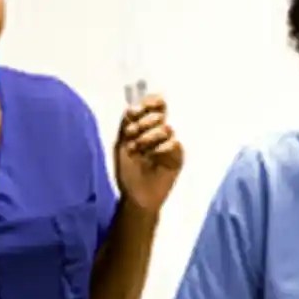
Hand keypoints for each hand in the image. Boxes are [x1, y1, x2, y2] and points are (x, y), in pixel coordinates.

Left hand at [115, 93, 182, 211]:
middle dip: (143, 122)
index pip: (156, 104)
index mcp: (147, 125)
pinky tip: (152, 157)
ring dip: (149, 136)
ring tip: (138, 149)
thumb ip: (127, 123)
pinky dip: (160, 148)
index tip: (134, 111)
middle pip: (159, 114)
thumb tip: (133, 106)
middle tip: (132, 134)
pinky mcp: (178, 157)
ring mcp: (170, 143)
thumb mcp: (121, 143)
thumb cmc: (128, 170)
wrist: (135, 195)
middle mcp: (160, 131)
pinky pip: (173, 144)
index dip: (148, 103)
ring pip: (166, 128)